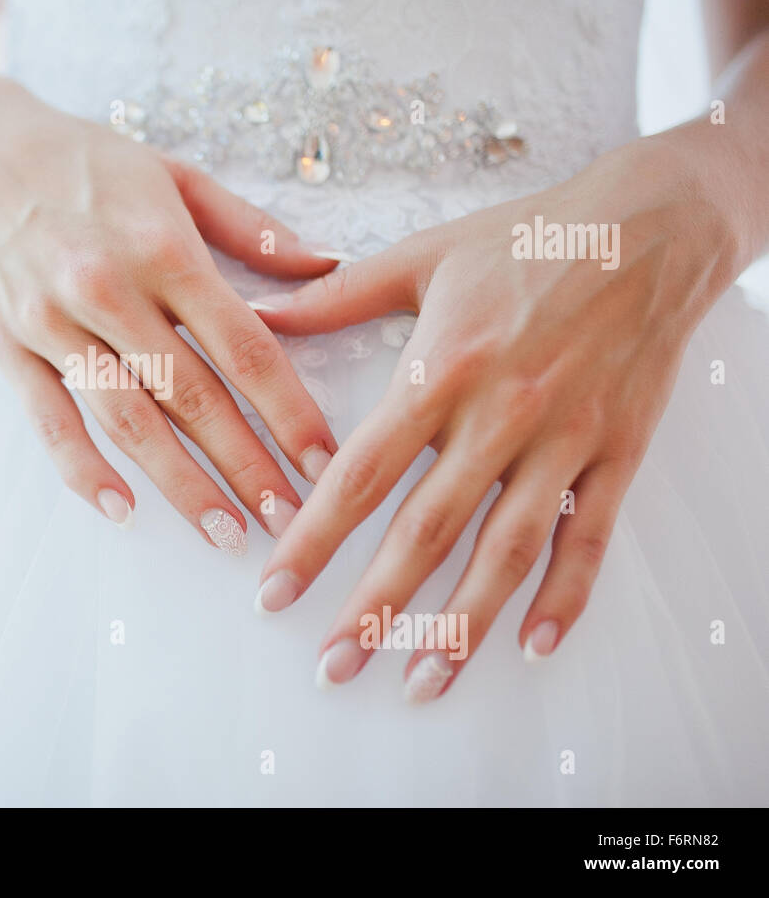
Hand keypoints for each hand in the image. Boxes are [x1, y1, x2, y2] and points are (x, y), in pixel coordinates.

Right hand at [0, 74, 339, 552]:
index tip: (326, 462)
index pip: (242, 346)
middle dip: (246, 466)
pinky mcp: (8, 348)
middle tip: (292, 522)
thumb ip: (252, 228)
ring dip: (180, 484)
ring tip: (227, 534)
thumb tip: (328, 266)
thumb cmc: (85, 161)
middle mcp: (109, 289)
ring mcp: (53, 323)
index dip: (289, 411)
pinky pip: (50, 421)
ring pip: (127, 420)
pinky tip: (123, 510)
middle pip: (191, 396)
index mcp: (163, 247)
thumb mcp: (175, 173)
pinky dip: (84, 471)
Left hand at [253, 137, 742, 697]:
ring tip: (420, 683)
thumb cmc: (525, 239)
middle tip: (332, 667)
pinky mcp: (618, 451)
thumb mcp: (421, 256)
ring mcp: (565, 438)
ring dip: (462, 626)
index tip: (275, 593)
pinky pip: (590, 537)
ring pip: (507, 551)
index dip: (313, 539)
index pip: (361, 474)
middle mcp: (500, 413)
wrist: (649, 226)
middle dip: (374, 609)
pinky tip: (534, 646)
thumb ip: (335, 297)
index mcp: (442, 367)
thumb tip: (259, 317)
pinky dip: (567, 597)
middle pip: (426, 531)